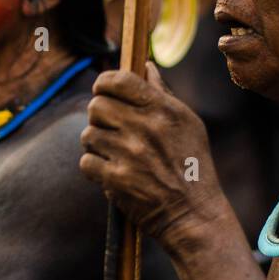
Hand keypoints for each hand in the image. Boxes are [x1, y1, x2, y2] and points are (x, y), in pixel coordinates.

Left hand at [79, 62, 225, 249]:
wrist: (192, 213)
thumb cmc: (192, 165)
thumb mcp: (188, 123)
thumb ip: (162, 93)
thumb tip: (145, 65)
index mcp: (163, 110)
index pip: (118, 80)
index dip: (103, 82)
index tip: (103, 90)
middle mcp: (146, 128)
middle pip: (96, 105)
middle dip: (99, 115)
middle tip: (110, 127)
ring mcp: (129, 154)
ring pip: (88, 134)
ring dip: (96, 143)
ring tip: (113, 152)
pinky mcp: (116, 179)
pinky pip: (86, 161)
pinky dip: (94, 167)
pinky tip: (111, 171)